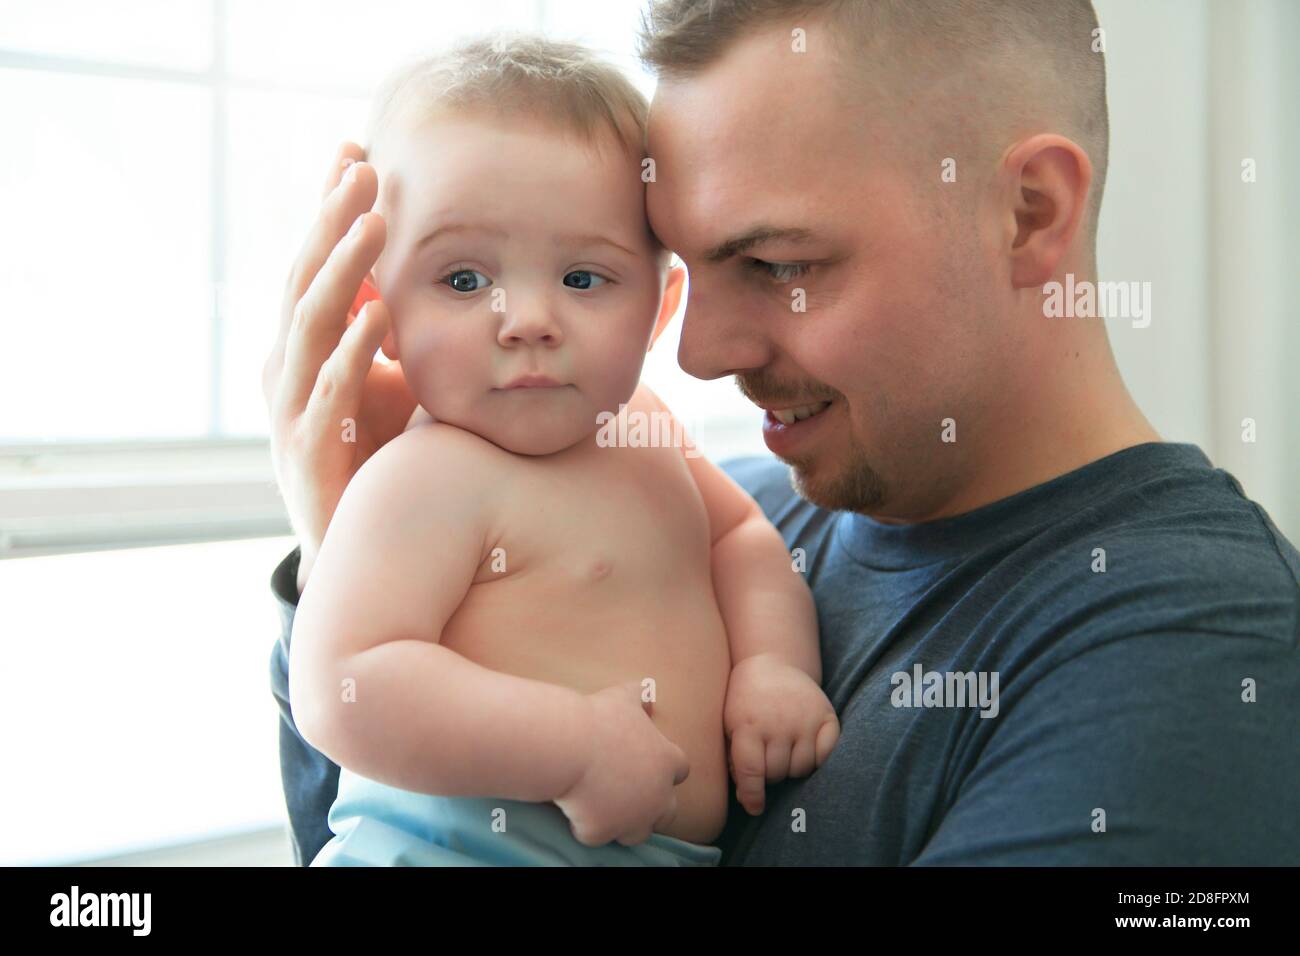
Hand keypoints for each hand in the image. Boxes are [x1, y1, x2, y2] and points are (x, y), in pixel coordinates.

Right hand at [263, 142, 416, 592]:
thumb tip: (437, 271)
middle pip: (307, 277)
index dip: (331, 206)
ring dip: (341, 269)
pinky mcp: (312, 451)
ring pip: (311, 323)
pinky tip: (374, 315)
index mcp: (308, 342)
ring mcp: (294, 407)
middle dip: (332, 218)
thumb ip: (398, 326)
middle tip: (362, 163)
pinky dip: (349, 351)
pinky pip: (328, 393)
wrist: (358, 545)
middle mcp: (290, 365)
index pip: (317, 259)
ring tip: (371, 220)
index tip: (357, 147)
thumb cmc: (378, 454)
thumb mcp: (393, 376)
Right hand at [554, 681, 690, 847]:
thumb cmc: (597, 718)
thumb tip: (649, 696)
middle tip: (626, 793)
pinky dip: (587, 827)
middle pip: (667, 811)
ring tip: (603, 809)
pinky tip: (573, 811)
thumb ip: (641, 696)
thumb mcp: (623, 697)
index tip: (646, 765)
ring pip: (638, 833)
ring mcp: (632, 818)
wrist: (568, 745)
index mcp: (666, 762)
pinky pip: (597, 836)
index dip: (665, 770)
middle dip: (651, 805)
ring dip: (625, 824)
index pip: (680, 771)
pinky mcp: (603, 832)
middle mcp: (658, 796)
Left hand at [724, 654, 839, 815]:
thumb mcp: (729, 725)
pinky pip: (826, 756)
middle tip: (766, 757)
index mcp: (749, 724)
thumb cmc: (744, 700)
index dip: (752, 795)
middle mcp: (779, 722)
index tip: (755, 808)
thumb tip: (747, 799)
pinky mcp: (826, 716)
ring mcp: (805, 719)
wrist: (771, 662)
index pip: (751, 771)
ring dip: (791, 768)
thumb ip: (735, 760)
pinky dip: (816, 760)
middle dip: (769, 774)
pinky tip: (804, 749)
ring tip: (783, 750)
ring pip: (801, 769)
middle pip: (776, 773)